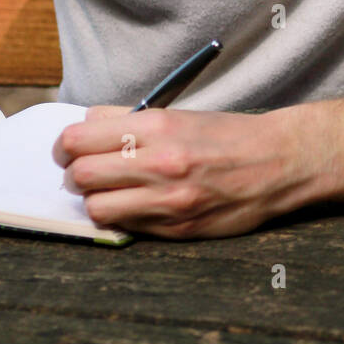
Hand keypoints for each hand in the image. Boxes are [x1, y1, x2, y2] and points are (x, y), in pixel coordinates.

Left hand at [52, 102, 322, 238]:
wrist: (278, 162)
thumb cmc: (225, 136)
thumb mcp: (176, 114)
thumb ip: (128, 121)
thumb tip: (83, 128)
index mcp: (156, 127)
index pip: (79, 137)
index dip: (65, 145)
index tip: (68, 148)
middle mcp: (159, 163)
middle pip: (80, 174)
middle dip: (73, 174)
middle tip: (81, 172)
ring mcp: (168, 200)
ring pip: (96, 208)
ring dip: (94, 200)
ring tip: (107, 192)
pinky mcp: (177, 229)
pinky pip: (126, 227)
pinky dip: (120, 217)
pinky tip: (132, 206)